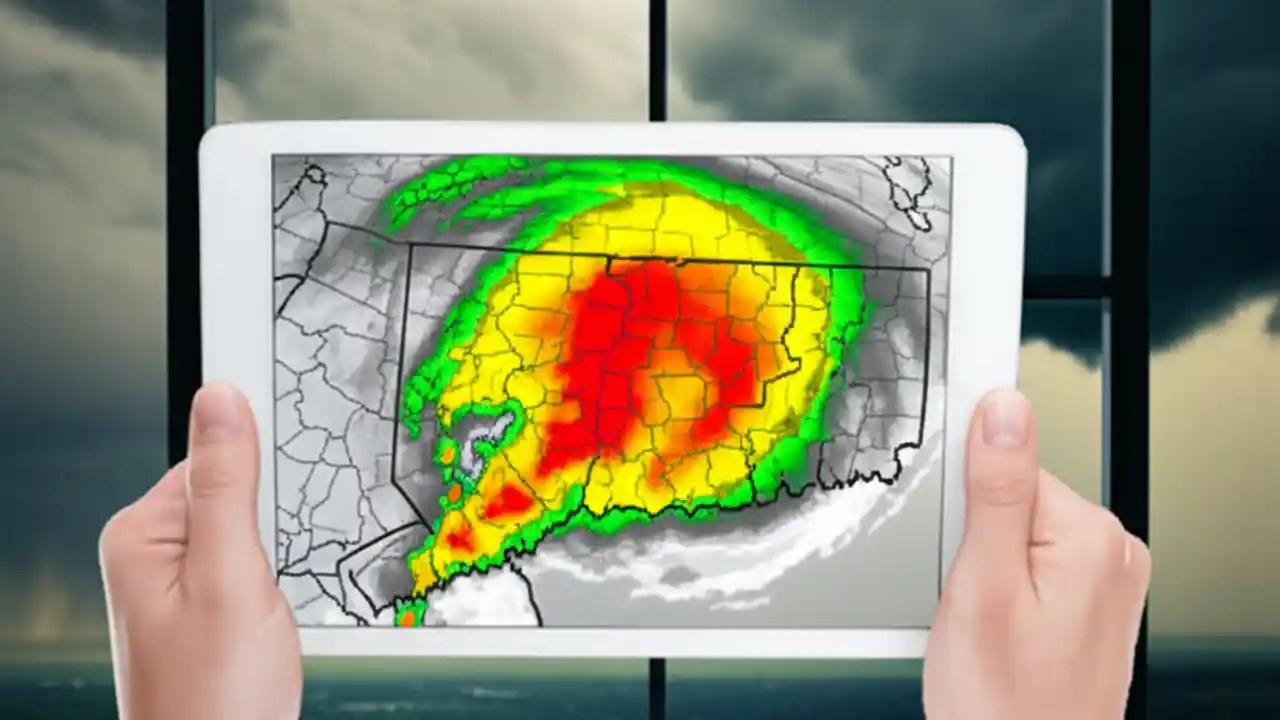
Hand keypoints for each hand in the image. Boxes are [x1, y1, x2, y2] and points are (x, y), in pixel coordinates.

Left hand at [100, 382, 301, 719]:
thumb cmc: (216, 699)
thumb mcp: (230, 577)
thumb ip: (227, 485)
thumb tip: (220, 399)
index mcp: (141, 535)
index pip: (213, 456)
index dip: (263, 473)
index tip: (298, 489)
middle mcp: (150, 554)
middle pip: (234, 492)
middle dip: (275, 524)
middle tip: (275, 577)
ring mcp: (176, 584)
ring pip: (250, 532)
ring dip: (278, 558)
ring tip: (270, 608)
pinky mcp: (202, 608)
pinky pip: (248, 565)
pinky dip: (274, 581)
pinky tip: (271, 615)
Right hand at [923, 388, 1149, 719]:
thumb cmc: (1004, 704)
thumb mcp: (982, 587)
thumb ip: (995, 491)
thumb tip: (1005, 409)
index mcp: (1090, 537)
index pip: (1009, 465)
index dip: (962, 503)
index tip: (948, 535)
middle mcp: (1111, 554)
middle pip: (1012, 501)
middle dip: (972, 544)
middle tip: (966, 601)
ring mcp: (1104, 584)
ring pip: (1016, 537)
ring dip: (984, 572)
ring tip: (982, 627)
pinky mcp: (1089, 607)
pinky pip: (1030, 568)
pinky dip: (1002, 592)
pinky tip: (995, 632)